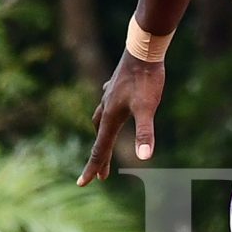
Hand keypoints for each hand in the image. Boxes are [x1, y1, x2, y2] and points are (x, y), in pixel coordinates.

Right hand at [79, 56, 163, 184]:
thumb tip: (144, 158)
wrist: (143, 48)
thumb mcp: (148, 107)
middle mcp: (106, 107)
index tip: (83, 183)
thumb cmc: (146, 79)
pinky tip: (110, 105)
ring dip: (101, 135)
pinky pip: (107, 103)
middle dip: (100, 158)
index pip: (100, 149)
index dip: (93, 168)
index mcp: (111, 117)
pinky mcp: (117, 86)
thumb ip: (145, 132)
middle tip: (100, 176)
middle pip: (100, 139)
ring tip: (103, 143)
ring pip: (100, 120)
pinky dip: (107, 112)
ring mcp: (110, 96)